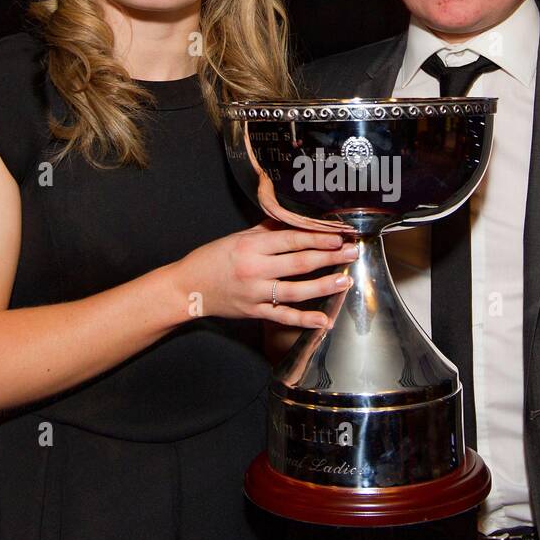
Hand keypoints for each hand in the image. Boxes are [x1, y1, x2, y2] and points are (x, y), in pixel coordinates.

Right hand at [173, 218, 355, 327]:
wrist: (187, 287)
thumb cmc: (213, 258)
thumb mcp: (237, 237)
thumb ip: (267, 230)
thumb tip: (297, 220)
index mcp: (251, 246)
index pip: (292, 239)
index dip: (318, 238)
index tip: (339, 235)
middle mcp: (255, 269)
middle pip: (300, 263)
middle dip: (330, 257)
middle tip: (352, 253)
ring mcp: (255, 293)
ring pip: (296, 290)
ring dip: (324, 286)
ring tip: (345, 280)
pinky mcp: (254, 312)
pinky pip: (283, 317)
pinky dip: (305, 319)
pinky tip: (324, 320)